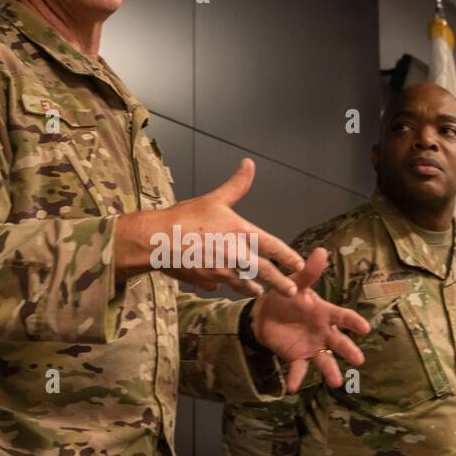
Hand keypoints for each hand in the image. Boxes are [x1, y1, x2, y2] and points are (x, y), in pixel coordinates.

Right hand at [114, 158, 304, 296]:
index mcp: (241, 233)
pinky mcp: (206, 282)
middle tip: (291, 291)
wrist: (157, 241)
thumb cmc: (185, 218)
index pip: (273, 247)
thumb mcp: (214, 198)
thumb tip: (249, 164)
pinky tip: (218, 284)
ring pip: (243, 284)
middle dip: (280, 283)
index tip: (299, 265)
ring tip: (259, 292)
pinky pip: (217, 286)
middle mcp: (236, 255)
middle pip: (265, 273)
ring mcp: (222, 272)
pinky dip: (220, 284)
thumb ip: (236, 186)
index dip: (288, 257)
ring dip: (252, 288)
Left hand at [250, 247, 369, 391]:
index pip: (343, 317)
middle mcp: (323, 333)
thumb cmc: (287, 297)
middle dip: (348, 350)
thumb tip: (321, 251)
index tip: (365, 328)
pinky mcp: (297, 358)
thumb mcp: (295, 283)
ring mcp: (311, 347)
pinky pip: (298, 370)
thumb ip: (308, 272)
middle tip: (358, 360)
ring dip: (330, 372)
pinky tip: (292, 388)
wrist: (264, 314)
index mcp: (325, 313)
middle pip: (338, 342)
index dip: (354, 322)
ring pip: (324, 361)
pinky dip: (295, 379)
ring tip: (336, 383)